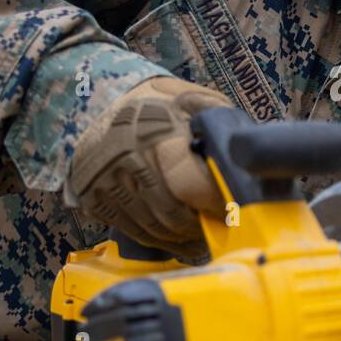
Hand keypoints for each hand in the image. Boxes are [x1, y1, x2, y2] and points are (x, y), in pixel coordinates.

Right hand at [64, 76, 232, 257]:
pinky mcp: (90, 196)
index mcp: (157, 130)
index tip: (233, 208)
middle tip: (220, 227)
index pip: (190, 185)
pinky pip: (132, 231)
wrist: (107, 102)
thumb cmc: (165, 106)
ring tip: (200, 233)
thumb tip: (251, 164)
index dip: (214, 202)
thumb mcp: (198, 103)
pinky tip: (175, 235)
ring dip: (181, 237)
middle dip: (201, 225)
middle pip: (172, 214)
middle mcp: (125, 156)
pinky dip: (157, 239)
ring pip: (152, 229)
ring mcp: (104, 178)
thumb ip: (223, 130)